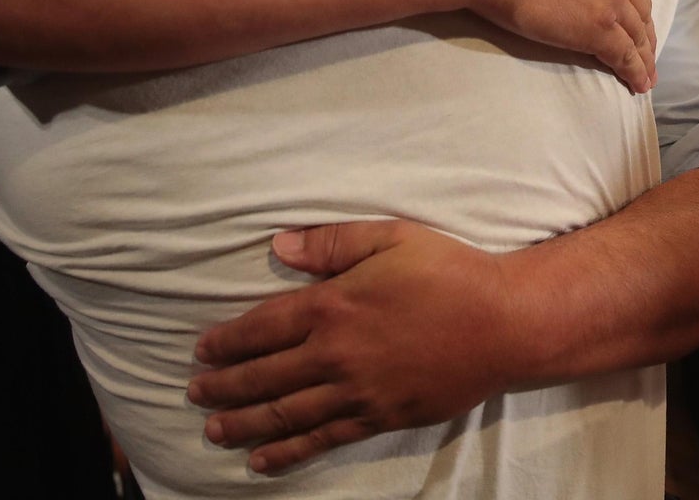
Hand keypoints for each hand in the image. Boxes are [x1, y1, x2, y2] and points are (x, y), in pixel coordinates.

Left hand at [189, 221, 516, 473]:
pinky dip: (288, 453)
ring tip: (213, 430)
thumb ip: (331, 243)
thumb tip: (277, 245)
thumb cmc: (450, 273)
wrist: (504, 323)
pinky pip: (323, 440)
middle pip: (263, 376)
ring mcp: (357, 392)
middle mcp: (336, 353)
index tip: (201, 352)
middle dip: (222, 387)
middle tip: (194, 393)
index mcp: (333, 305)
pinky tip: (263, 460)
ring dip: (243, 424)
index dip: (226, 342)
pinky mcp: (380, 417)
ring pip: (285, 414)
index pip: (262, 327)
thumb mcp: (391, 238)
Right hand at [455, 0, 656, 92]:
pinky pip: (624, 55)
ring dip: (644, 53)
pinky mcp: (595, 29)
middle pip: (638, 2)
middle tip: (645, 44)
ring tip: (646, 72)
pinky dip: (635, 71)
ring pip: (636, 31)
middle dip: (643, 25)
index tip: (629, 5)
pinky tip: (638, 85)